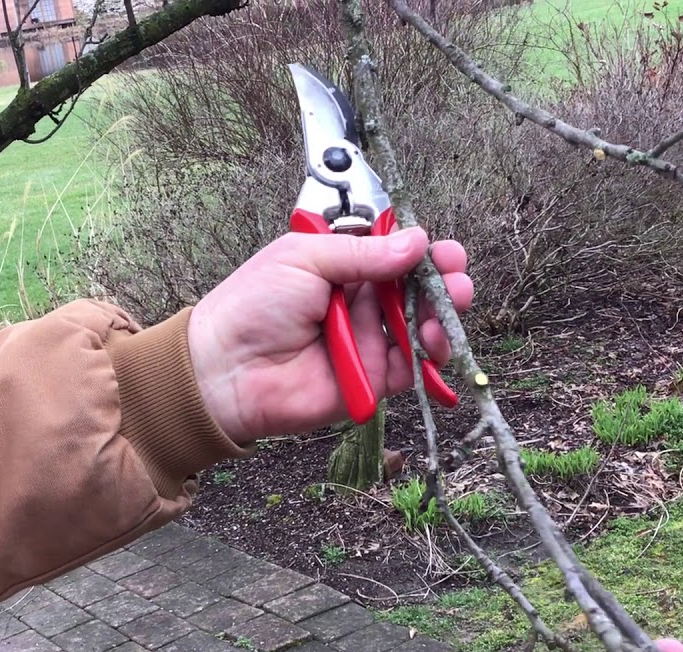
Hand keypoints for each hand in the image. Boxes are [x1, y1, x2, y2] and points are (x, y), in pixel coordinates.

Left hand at [187, 226, 472, 444]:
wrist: (226, 369)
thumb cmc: (253, 304)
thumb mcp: (306, 258)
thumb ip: (364, 253)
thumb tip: (417, 241)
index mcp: (340, 267)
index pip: (393, 255)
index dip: (421, 252)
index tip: (443, 251)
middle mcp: (358, 303)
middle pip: (415, 290)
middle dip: (442, 282)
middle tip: (456, 278)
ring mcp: (367, 341)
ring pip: (420, 327)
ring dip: (441, 316)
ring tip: (451, 306)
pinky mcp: (371, 379)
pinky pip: (411, 368)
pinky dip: (429, 357)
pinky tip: (434, 341)